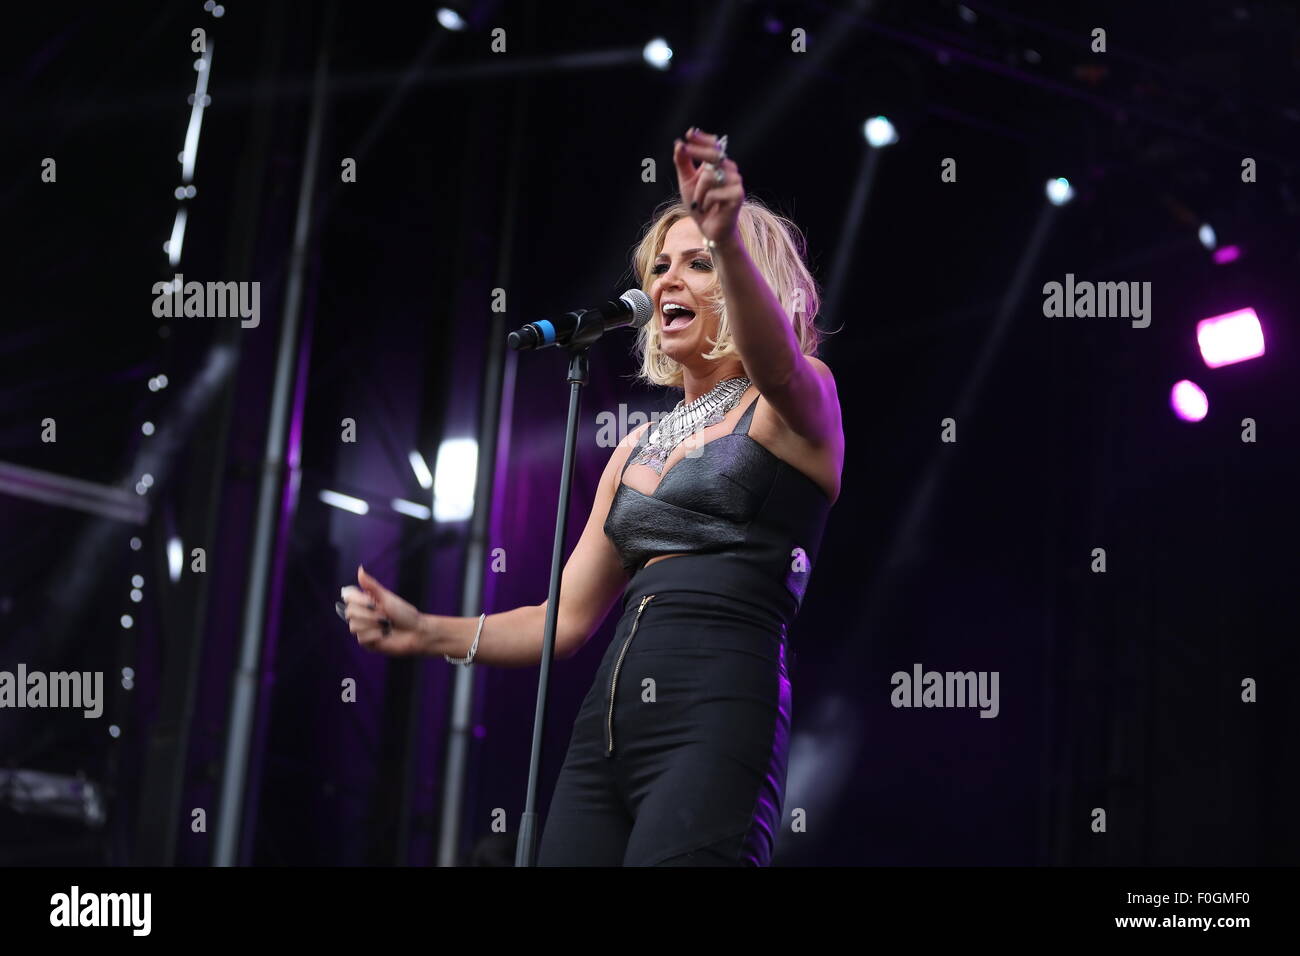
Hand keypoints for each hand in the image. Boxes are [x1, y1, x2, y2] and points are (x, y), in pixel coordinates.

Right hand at [340, 565, 425, 655]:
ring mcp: (363, 629)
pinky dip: (376, 635)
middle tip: (385, 615)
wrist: (416, 632)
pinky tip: (385, 635)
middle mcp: (362, 614)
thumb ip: (371, 586)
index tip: (372, 601)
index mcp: (366, 602)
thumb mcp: (387, 598)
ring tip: (387, 625)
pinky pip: (361, 638)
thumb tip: (360, 569)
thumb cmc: (404, 614)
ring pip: (354, 626)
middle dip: (370, 614)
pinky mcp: (366, 642)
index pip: (348, 596)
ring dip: (374, 625)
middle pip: (349, 612)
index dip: (357, 599)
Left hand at [673, 127, 744, 246]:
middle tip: (685, 147)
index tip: (689, 133)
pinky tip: (708, 209)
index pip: (714, 146)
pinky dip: (705, 202)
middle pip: (715, 155)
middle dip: (698, 151)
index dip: (703, 139)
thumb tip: (678, 144)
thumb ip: (683, 164)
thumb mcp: (687, 183)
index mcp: (719, 165)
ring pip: (710, 177)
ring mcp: (736, 182)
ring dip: (698, 192)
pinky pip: (714, 193)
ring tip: (700, 203)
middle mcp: (730, 170)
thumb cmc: (700, 205)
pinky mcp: (738, 196)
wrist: (711, 229)